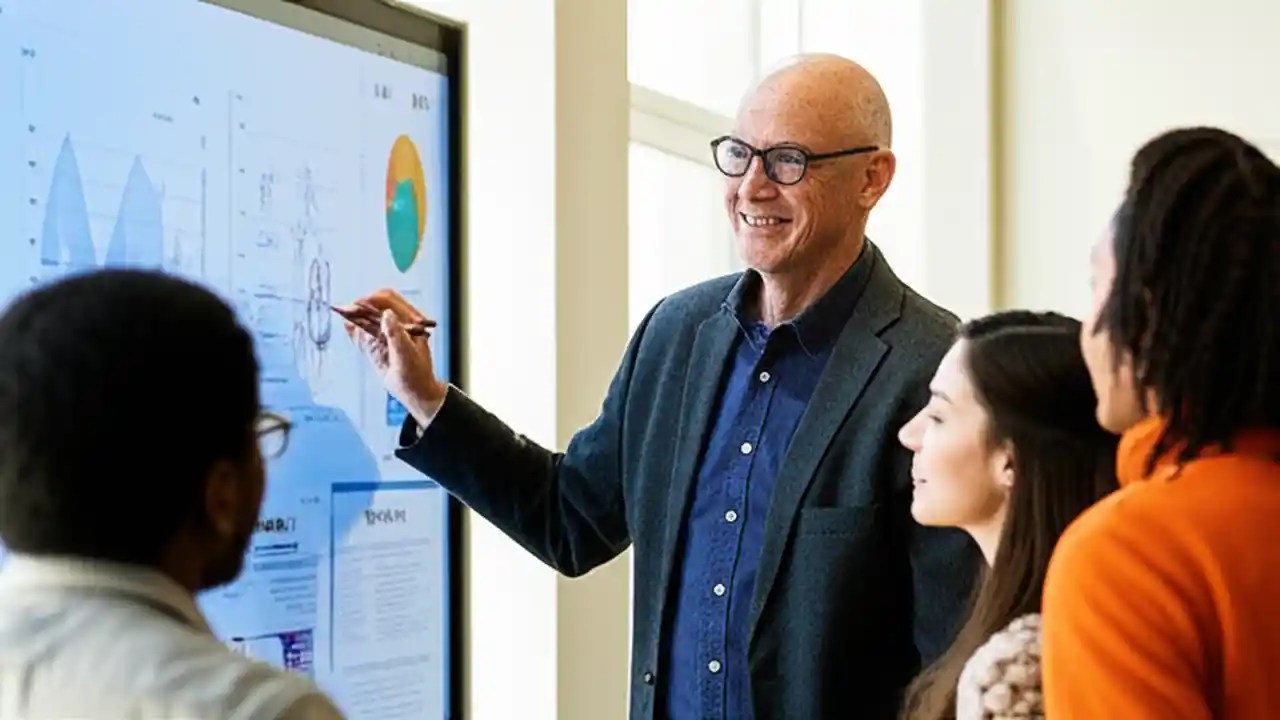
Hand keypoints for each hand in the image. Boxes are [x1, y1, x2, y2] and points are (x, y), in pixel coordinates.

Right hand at [337, 289, 446, 425]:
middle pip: (376, 305)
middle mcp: (398, 324)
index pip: (389, 300)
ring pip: (368, 318)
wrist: (414, 394)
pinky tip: (348, 327)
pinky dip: (355, 330)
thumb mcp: (406, 356)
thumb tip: (387, 314)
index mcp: (410, 321)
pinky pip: (363, 334)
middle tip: (346, 310)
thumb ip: (396, 335)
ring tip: (343, 314)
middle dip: (361, 306)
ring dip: (355, 315)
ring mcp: (386, 334)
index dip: (372, 300)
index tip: (357, 305)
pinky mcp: (377, 345)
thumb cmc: (416, 375)